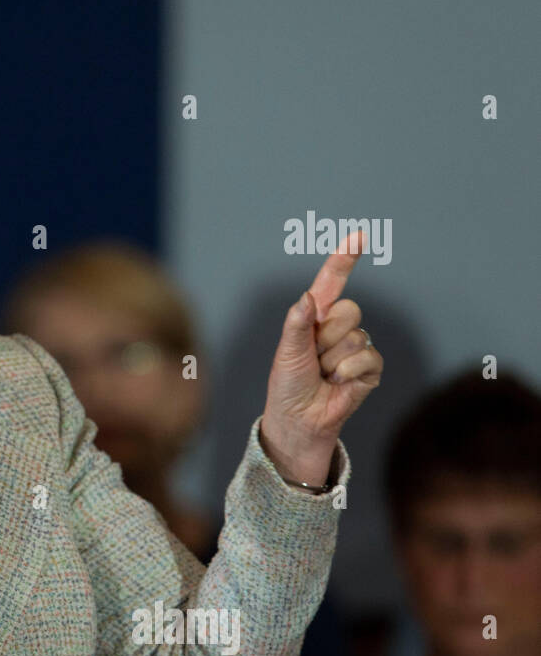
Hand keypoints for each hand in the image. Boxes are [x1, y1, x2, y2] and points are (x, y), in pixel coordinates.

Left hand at [262, 229, 383, 484]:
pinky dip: (349, 371)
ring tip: (322, 374)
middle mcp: (337, 328)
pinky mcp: (369, 368)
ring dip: (333, 360)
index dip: (344, 260)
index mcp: (315, 317)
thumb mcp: (287, 351)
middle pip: (349, 310)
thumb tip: (307, 298)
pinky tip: (337, 383)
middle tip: (313, 358)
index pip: (332, 282)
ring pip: (356, 337)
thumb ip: (297, 323)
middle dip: (327, 335)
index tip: (358, 236)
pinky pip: (368, 357)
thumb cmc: (288, 384)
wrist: (299, 419)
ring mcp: (355, 347)